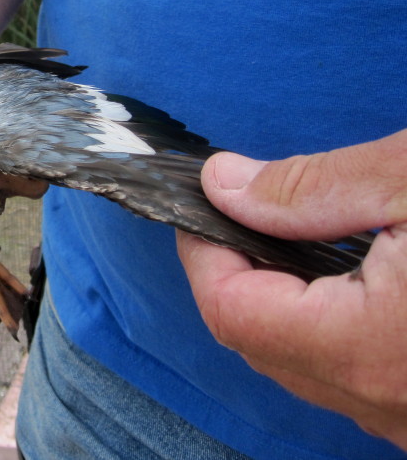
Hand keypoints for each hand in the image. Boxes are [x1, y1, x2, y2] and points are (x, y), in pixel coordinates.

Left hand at [178, 130, 406, 448]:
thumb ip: (310, 189)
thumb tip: (222, 185)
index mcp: (371, 349)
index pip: (231, 312)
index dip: (202, 254)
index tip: (199, 206)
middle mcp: (390, 404)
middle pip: (261, 345)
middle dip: (236, 276)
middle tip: (242, 215)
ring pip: (308, 367)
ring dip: (283, 305)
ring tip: (296, 240)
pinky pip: (357, 378)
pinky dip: (333, 329)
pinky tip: (351, 280)